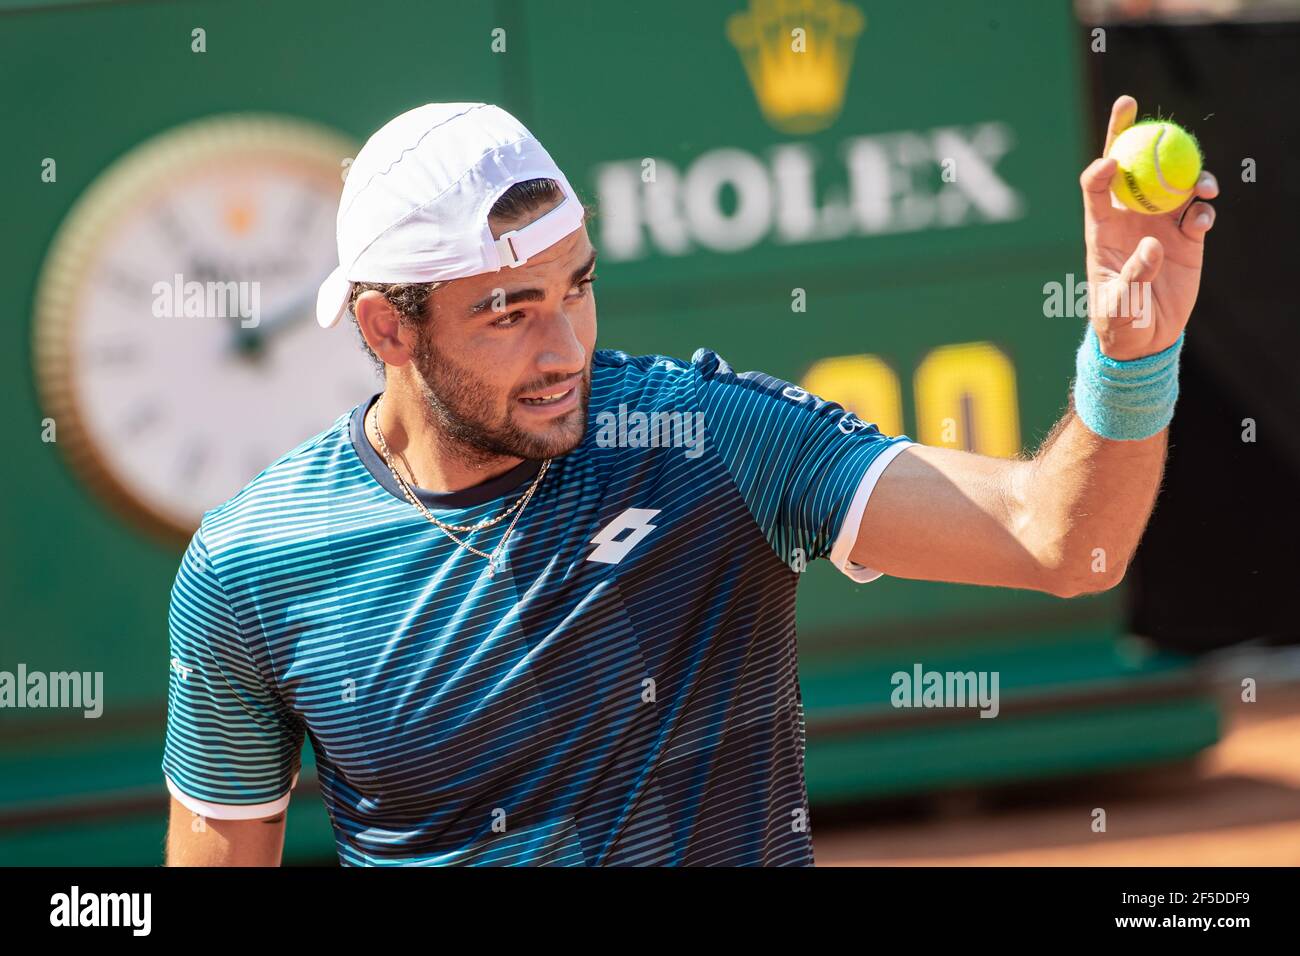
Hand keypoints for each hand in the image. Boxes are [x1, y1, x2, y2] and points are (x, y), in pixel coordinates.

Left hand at [1080, 95, 1217, 359]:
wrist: (1145, 338)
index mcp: (1103, 229)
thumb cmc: (1118, 321)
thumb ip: (1134, 275)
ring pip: (1173, 183)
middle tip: (1129, 101)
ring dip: (1188, 175)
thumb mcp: (1119, 304)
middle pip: (1132, 166)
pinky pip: (1198, 213)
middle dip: (1129, 131)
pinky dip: (1204, 211)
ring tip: (1201, 187)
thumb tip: (1153, 245)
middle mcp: (1131, 217)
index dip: (1101, 167)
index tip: (1112, 158)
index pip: (1096, 187)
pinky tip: (1203, 219)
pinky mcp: (1187, 238)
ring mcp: (1160, 224)